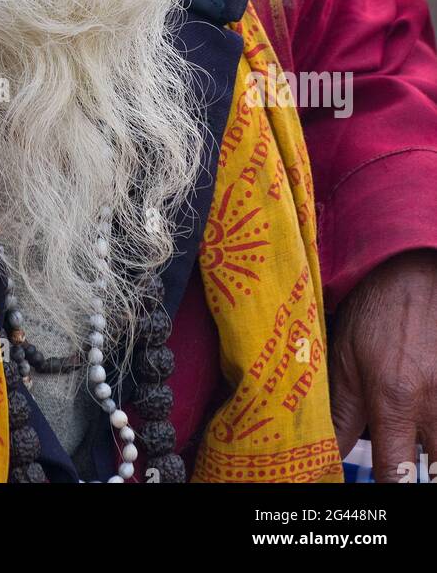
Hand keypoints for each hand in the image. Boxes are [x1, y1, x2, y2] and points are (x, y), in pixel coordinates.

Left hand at [330, 249, 436, 481]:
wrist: (419, 268)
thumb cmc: (379, 308)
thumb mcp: (345, 355)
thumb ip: (340, 411)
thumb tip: (327, 453)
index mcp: (394, 399)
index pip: (393, 474)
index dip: (383, 486)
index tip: (375, 482)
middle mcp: (434, 405)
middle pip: (433, 472)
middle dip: (414, 470)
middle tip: (397, 453)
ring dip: (433, 448)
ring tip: (415, 427)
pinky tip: (428, 405)